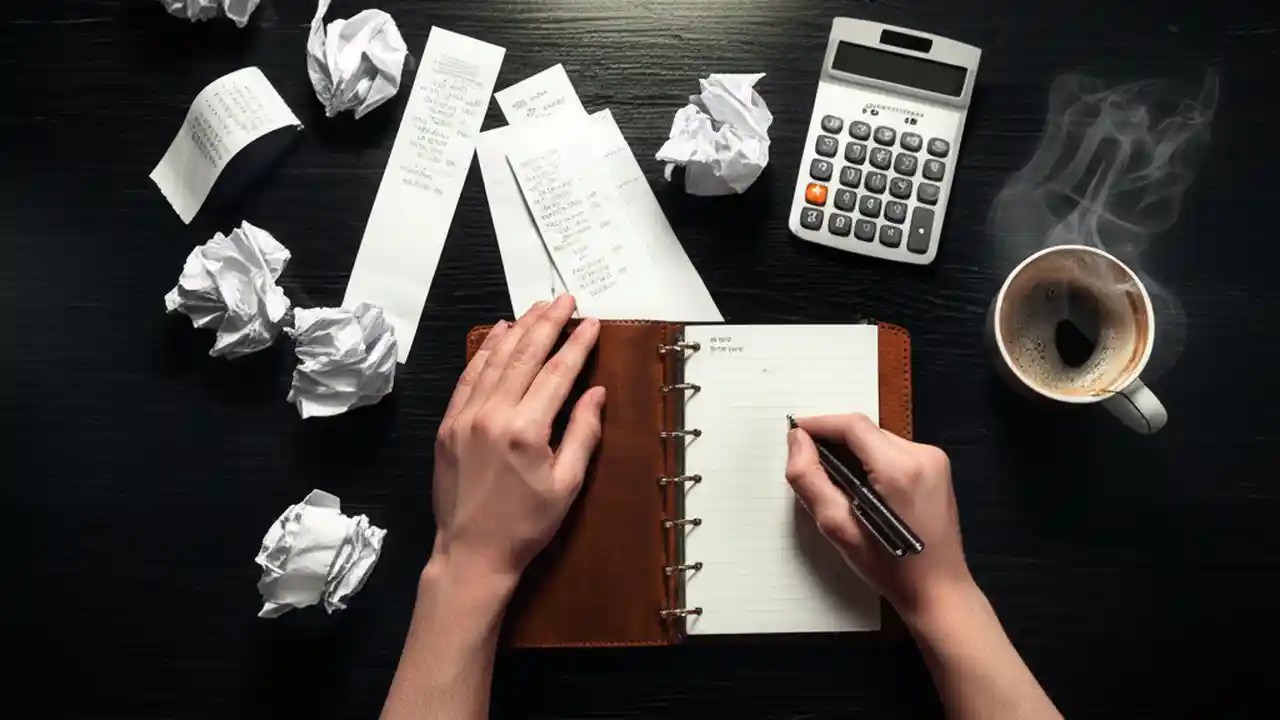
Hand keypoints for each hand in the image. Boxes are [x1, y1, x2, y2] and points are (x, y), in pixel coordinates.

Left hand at [430, 295, 604, 589]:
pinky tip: (498, 334)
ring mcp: (464, 417)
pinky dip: (484, 351)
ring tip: (535, 308)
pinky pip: (468, 377)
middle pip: (523, 356)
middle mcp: (492, 415)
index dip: (576, 344)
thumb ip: (584, 433)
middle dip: (547, 323)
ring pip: (493, 359)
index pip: (557, 373)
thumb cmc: (526, 525)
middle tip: (564, 300)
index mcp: (526, 430)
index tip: (591, 322)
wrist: (471, 553)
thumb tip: (595, 390)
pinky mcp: (447, 425)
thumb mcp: (567, 484)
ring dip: (516, 329)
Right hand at [785, 413, 972, 623]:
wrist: (938, 590)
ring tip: (837, 483)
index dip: (819, 424)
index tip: (795, 433)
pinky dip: (872, 460)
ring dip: (853, 452)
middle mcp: (922, 455)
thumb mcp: (838, 528)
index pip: (852, 426)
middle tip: (811, 466)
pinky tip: (863, 488)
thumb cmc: (889, 568)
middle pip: (865, 431)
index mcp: (899, 469)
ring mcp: (935, 460)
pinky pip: (894, 451)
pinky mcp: (938, 467)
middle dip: (834, 441)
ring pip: (878, 439)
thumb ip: (811, 479)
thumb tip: (797, 441)